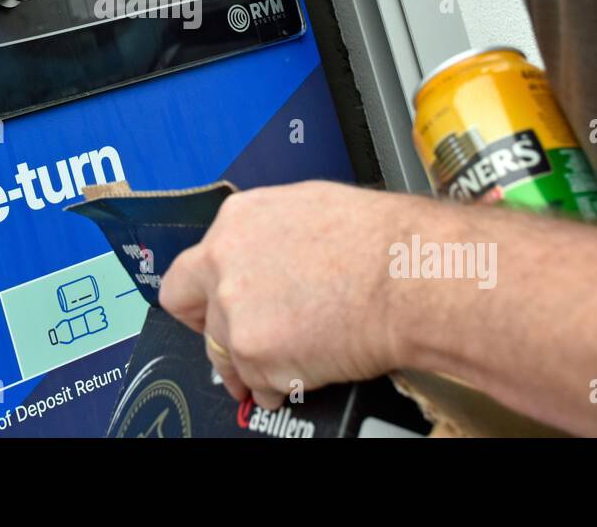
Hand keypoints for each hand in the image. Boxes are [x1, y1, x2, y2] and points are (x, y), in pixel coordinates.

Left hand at [158, 181, 407, 409]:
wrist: (408, 276)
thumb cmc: (381, 241)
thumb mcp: (310, 210)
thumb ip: (269, 237)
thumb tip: (267, 256)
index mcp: (236, 223)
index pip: (188, 271)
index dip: (202, 297)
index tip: (213, 310)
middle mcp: (224, 265)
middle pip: (196, 316)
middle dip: (215, 335)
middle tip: (240, 345)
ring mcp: (236, 311)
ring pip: (226, 354)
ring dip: (251, 364)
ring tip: (286, 362)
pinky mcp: (256, 353)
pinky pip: (258, 383)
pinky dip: (279, 385)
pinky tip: (305, 371)